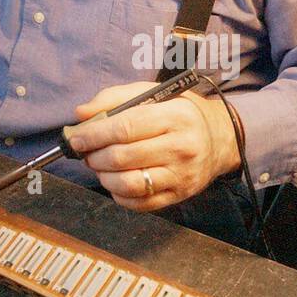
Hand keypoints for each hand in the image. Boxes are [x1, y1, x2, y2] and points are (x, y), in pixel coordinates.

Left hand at [66, 81, 240, 211]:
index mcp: (175, 116)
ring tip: (100, 166)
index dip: (94, 134)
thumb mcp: (153, 93)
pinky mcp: (179, 195)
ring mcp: (181, 175)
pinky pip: (139, 203)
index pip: (125, 127)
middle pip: (123, 157)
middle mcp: (181, 147)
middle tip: (86, 152)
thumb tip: (81, 114)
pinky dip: (118, 194)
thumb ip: (114, 98)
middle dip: (94, 156)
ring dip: (103, 176)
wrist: (220, 138)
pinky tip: (116, 180)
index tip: (76, 137)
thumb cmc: (181, 112)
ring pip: (128, 184)